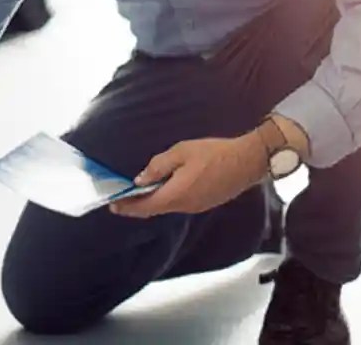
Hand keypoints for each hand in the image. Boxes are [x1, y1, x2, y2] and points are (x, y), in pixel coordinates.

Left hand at [109, 134, 265, 218]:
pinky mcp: (205, 203)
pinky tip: (164, 187)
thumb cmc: (214, 154)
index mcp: (175, 195)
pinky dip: (166, 198)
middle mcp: (184, 206)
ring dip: (152, 201)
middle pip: (155, 209)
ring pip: (167, 207)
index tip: (113, 205)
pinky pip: (179, 204)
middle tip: (122, 199)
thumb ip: (158, 167)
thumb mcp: (181, 152)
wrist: (246, 162)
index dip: (127, 207)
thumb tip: (140, 180)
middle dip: (137, 205)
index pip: (145, 206)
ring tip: (140, 191)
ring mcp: (196, 207)